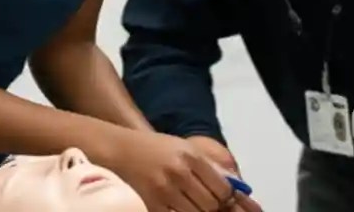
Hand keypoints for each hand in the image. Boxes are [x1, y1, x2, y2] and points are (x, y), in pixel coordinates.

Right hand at [105, 130, 233, 211]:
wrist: (119, 150)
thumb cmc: (154, 148)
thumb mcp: (183, 147)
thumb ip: (208, 166)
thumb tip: (234, 185)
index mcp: (190, 156)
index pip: (222, 188)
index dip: (225, 197)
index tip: (220, 197)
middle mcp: (179, 172)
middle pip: (211, 205)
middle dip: (211, 207)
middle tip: (203, 202)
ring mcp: (165, 190)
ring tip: (188, 203)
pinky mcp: (152, 204)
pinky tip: (175, 205)